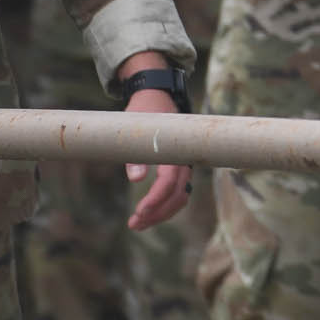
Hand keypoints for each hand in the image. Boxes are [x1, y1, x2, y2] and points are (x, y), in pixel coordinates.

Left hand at [117, 75, 193, 229]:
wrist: (157, 96)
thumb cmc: (144, 111)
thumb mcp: (134, 128)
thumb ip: (134, 154)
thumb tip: (136, 178)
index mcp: (176, 149)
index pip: (169, 182)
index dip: (155, 199)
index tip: (139, 212)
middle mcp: (185, 159)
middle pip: (177, 195)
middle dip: (157, 213)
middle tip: (134, 224)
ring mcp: (184, 165)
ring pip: (180, 198)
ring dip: (161, 214)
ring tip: (137, 224)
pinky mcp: (179, 168)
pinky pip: (178, 193)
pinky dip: (165, 206)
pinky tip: (149, 213)